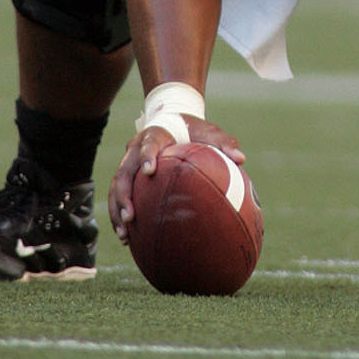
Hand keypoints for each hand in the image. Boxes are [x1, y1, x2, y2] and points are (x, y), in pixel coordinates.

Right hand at [108, 116, 244, 241]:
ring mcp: (129, 163)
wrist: (175, 122)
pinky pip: (119, 196)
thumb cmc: (194, 130)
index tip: (150, 171)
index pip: (147, 144)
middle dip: (124, 195)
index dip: (146, 156)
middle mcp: (135, 149)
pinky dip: (119, 215)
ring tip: (125, 233)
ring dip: (117, 210)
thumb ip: (224, 144)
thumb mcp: (210, 132)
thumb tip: (241, 159)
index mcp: (154, 135)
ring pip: (117, 186)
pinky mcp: (128, 176)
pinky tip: (127, 237)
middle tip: (131, 216)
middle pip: (123, 171)